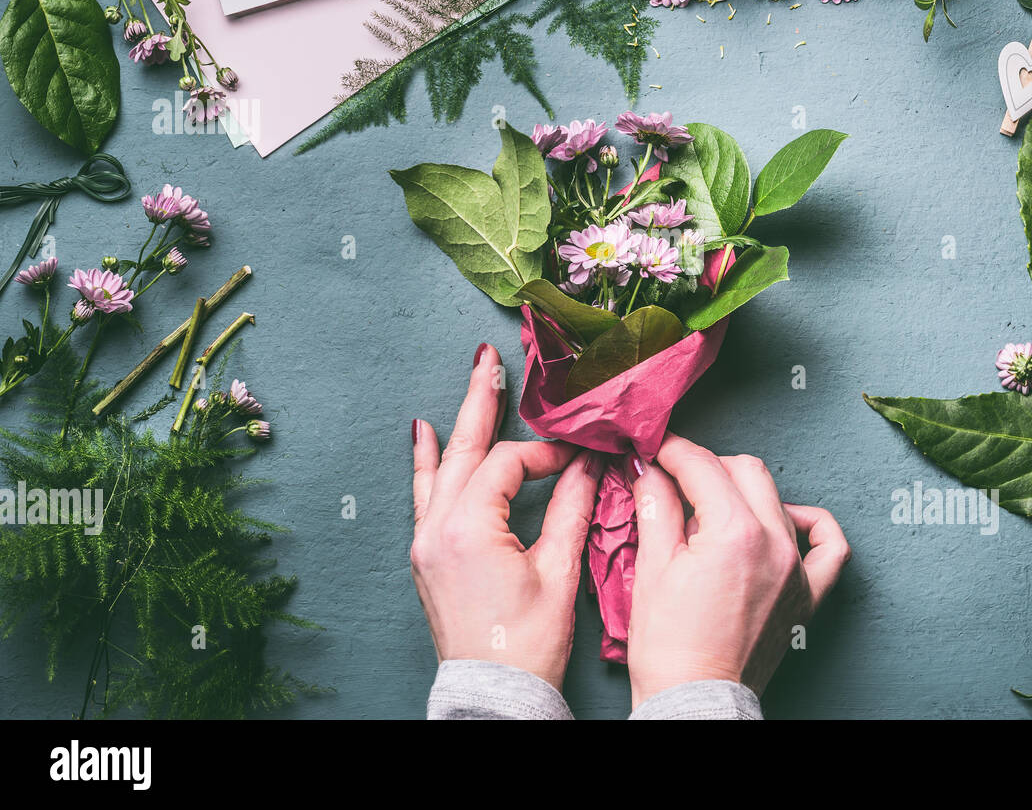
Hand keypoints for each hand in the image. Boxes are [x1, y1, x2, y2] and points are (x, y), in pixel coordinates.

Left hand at [410, 342, 598, 691]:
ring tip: (471, 379)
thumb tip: (590, 464)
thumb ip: (573, 509)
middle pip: (464, 449)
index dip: (547, 454)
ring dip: (459, 423)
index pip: (509, 464)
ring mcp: (427, 541)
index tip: (578, 457)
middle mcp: (438, 528)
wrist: (493, 693)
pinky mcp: (428, 555)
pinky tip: (421, 434)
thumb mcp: (558, 571)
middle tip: (491, 358)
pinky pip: (424, 495)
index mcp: (470, 528)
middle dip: (482, 400)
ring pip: (442, 467)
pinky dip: (425, 462)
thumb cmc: (527, 643)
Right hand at [628, 433, 849, 705]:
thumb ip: (655, 505)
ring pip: (777, 498)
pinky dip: (810, 524)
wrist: (695, 701)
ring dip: (743, 492)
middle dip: (706, 465)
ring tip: (710, 509)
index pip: (702, 466)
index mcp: (734, 532)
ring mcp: (796, 569)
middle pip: (744, 470)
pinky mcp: (806, 594)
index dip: (671, 451)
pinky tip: (786, 520)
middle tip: (674, 478)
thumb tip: (647, 467)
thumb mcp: (652, 567)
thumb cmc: (669, 647)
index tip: (653, 450)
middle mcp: (774, 542)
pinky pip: (828, 547)